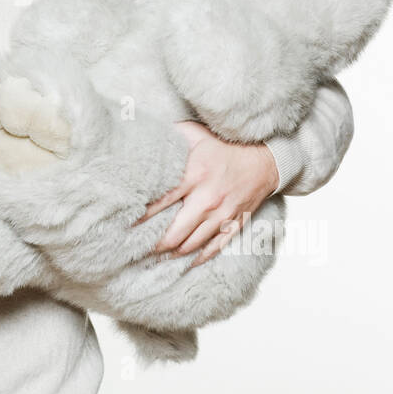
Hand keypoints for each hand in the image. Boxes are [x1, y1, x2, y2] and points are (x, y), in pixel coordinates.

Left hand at [135, 120, 278, 267]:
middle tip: (139, 248)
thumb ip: (173, 134)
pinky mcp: (235, 224)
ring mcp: (222, 215)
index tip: (126, 225)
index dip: (141, 217)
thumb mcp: (198, 134)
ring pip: (192, 245)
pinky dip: (199, 258)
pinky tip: (185, 261)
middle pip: (175, 233)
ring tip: (157, 257)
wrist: (266, 160)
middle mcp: (208, 199)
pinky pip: (214, 248)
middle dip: (155, 244)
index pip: (160, 203)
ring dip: (173, 253)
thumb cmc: (227, 146)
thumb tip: (146, 131)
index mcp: (195, 176)